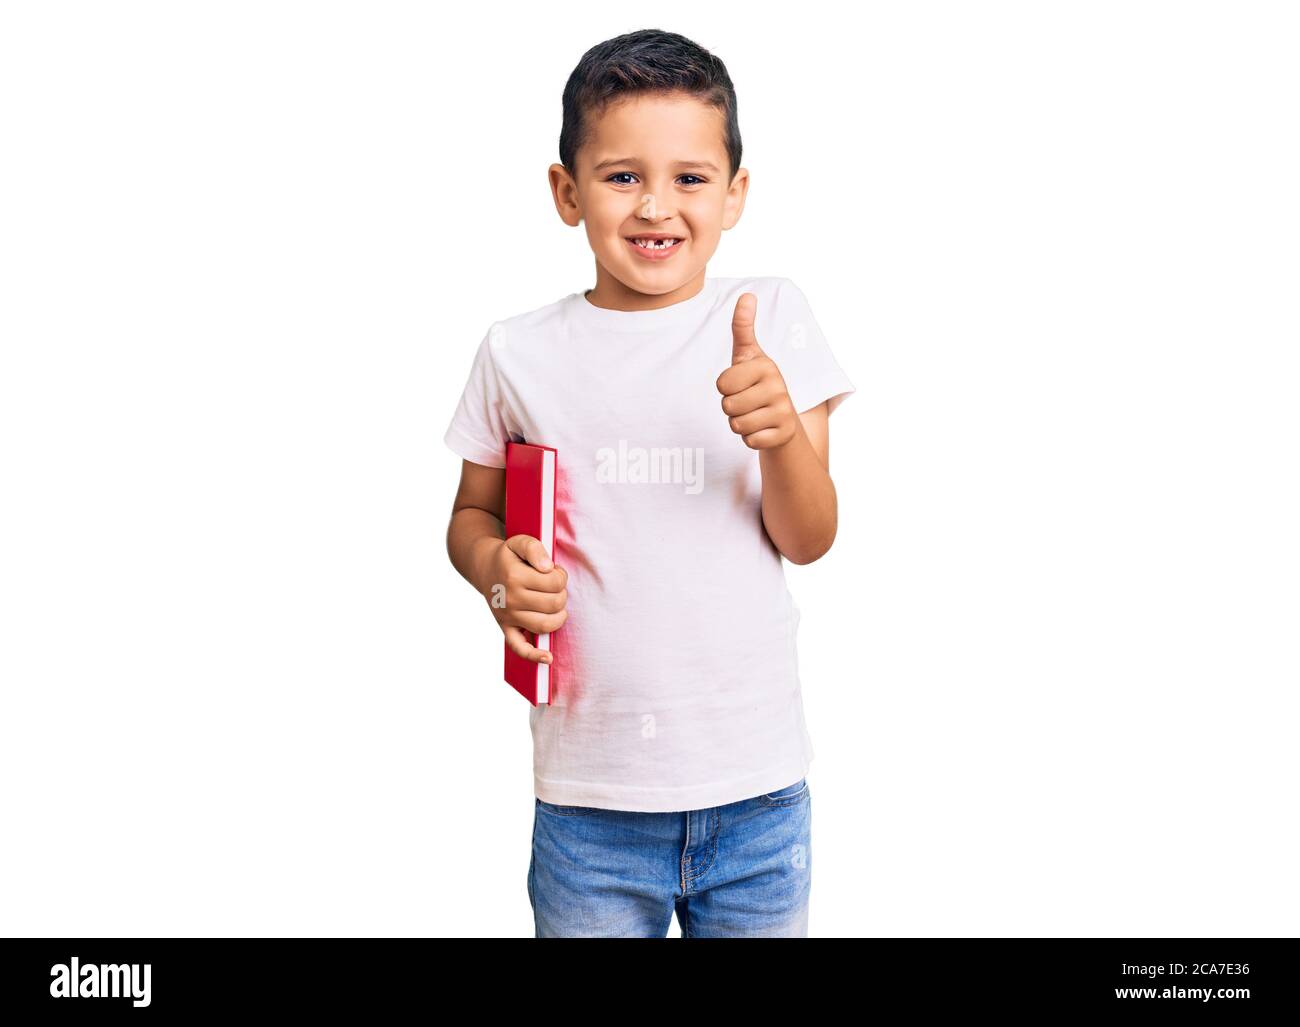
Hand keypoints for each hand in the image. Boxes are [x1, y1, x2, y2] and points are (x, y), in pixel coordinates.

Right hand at [479, 534, 567, 663]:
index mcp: (515, 577)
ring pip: (545, 624)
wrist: (483, 568)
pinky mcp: (505, 628)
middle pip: (554, 604)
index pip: (555, 583)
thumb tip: (548, 568)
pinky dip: (534, 655)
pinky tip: (548, 658)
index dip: (561, 576)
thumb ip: (535, 548)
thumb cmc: (508, 556)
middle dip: (562, 594)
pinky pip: (519, 648)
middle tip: (554, 587)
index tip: (554, 572)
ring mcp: (507, 616)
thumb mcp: (519, 542)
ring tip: (554, 606)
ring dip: (559, 616)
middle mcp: (510, 599)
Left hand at [715, 293, 798, 449]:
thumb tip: (747, 295)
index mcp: (766, 366)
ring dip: (739, 423)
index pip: (722, 383)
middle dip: (731, 408)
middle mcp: (778, 387)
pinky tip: (762, 428)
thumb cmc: (757, 383)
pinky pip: (749, 441)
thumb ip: (743, 327)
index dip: (725, 387)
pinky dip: (750, 438)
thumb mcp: (748, 355)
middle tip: (747, 402)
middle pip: (727, 406)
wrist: (784, 418)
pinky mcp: (784, 434)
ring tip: (754, 414)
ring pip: (736, 425)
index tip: (740, 384)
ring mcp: (783, 411)